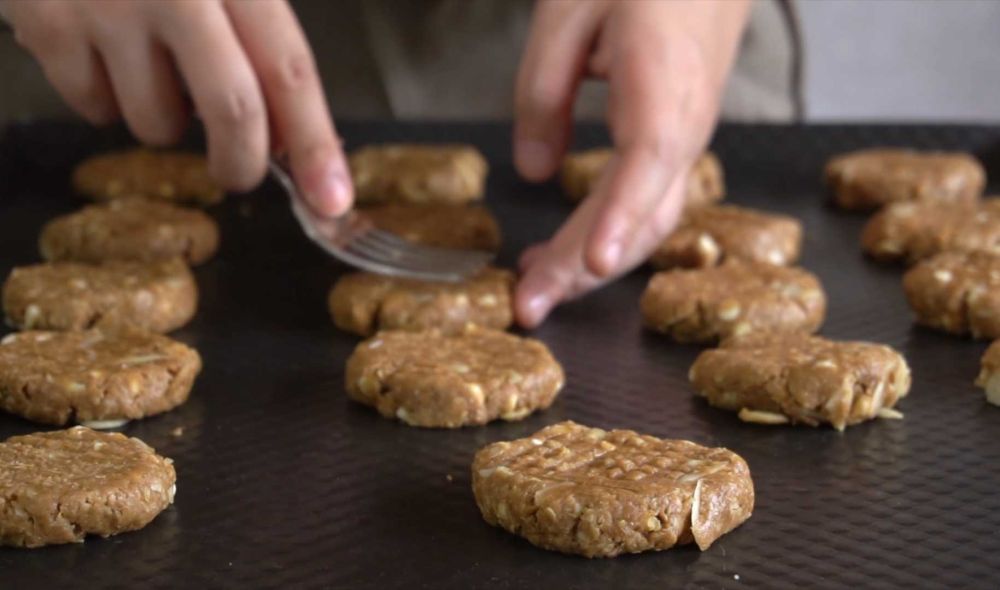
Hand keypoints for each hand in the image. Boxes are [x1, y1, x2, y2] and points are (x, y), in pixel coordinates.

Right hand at [0, 0, 350, 214]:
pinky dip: (104, 98)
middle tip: (238, 172)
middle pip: (233, 109)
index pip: (289, 69)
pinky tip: (103, 51)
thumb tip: (286, 138)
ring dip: (164, 118)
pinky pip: (91, 108)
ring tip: (151, 67)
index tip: (331, 201)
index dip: (316, 144)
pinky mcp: (47, 23)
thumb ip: (260, 39)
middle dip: (241, 162)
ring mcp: (107, 6)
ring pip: (157, 123)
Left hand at [512, 0, 749, 326]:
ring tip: (537, 287)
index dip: (620, 215)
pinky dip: (606, 235)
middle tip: (527, 307)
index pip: (648, 159)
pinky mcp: (676, 141)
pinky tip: (568, 249)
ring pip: (648, 220)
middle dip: (584, 268)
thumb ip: (543, 90)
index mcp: (664, 80)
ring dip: (593, 262)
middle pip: (643, 213)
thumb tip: (535, 171)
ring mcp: (688, 137)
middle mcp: (687, 121)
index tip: (592, 262)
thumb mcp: (568, 10)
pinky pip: (646, 202)